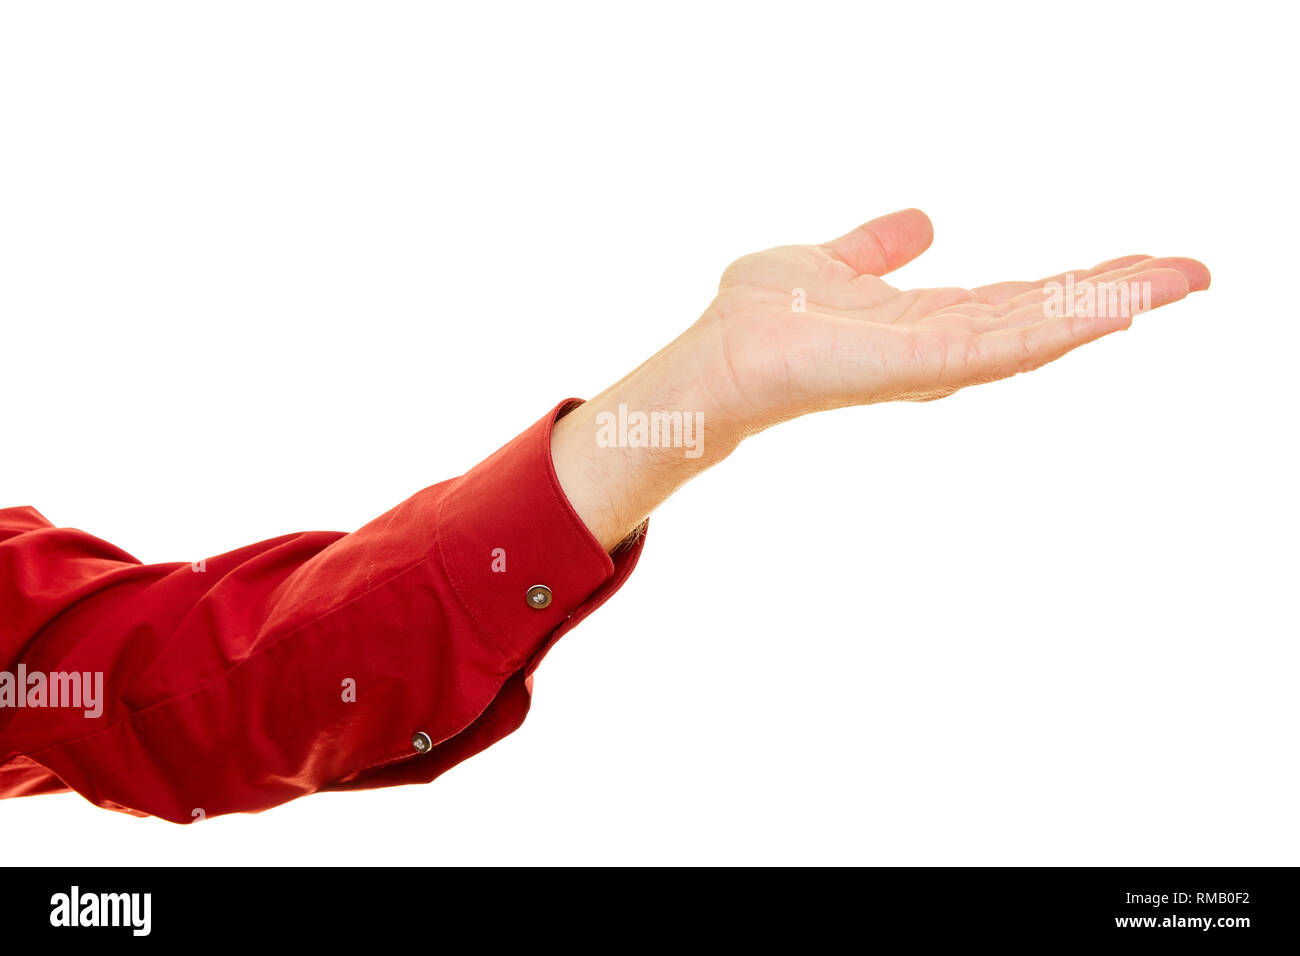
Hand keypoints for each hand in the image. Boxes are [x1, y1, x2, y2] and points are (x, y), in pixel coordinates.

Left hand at [552, 209, 1209, 549]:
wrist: (718, 355)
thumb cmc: (764, 317)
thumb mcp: (835, 261)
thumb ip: (878, 247)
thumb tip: (925, 221)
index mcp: (934, 322)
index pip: (1025, 299)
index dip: (1083, 283)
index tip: (1142, 263)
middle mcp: (946, 348)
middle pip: (1048, 315)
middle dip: (1121, 294)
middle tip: (1195, 273)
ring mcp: (936, 362)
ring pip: (1041, 331)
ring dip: (1111, 306)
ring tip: (1179, 281)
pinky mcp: (919, 368)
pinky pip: (1002, 347)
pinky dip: (1059, 327)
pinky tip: (1110, 308)